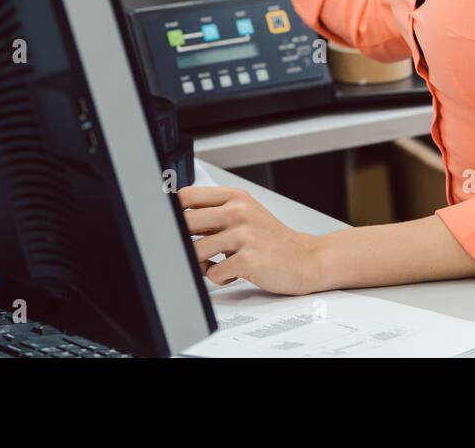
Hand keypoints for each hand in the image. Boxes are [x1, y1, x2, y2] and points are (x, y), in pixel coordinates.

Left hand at [181, 185, 323, 294]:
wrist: (305, 258)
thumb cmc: (272, 239)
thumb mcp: (246, 215)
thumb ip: (215, 214)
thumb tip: (176, 220)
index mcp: (236, 197)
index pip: (188, 196)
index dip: (172, 211)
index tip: (168, 224)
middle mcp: (239, 212)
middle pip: (186, 223)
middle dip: (184, 242)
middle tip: (196, 250)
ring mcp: (244, 235)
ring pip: (196, 252)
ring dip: (202, 264)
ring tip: (219, 263)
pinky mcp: (248, 259)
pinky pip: (213, 273)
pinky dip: (220, 278)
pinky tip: (234, 272)